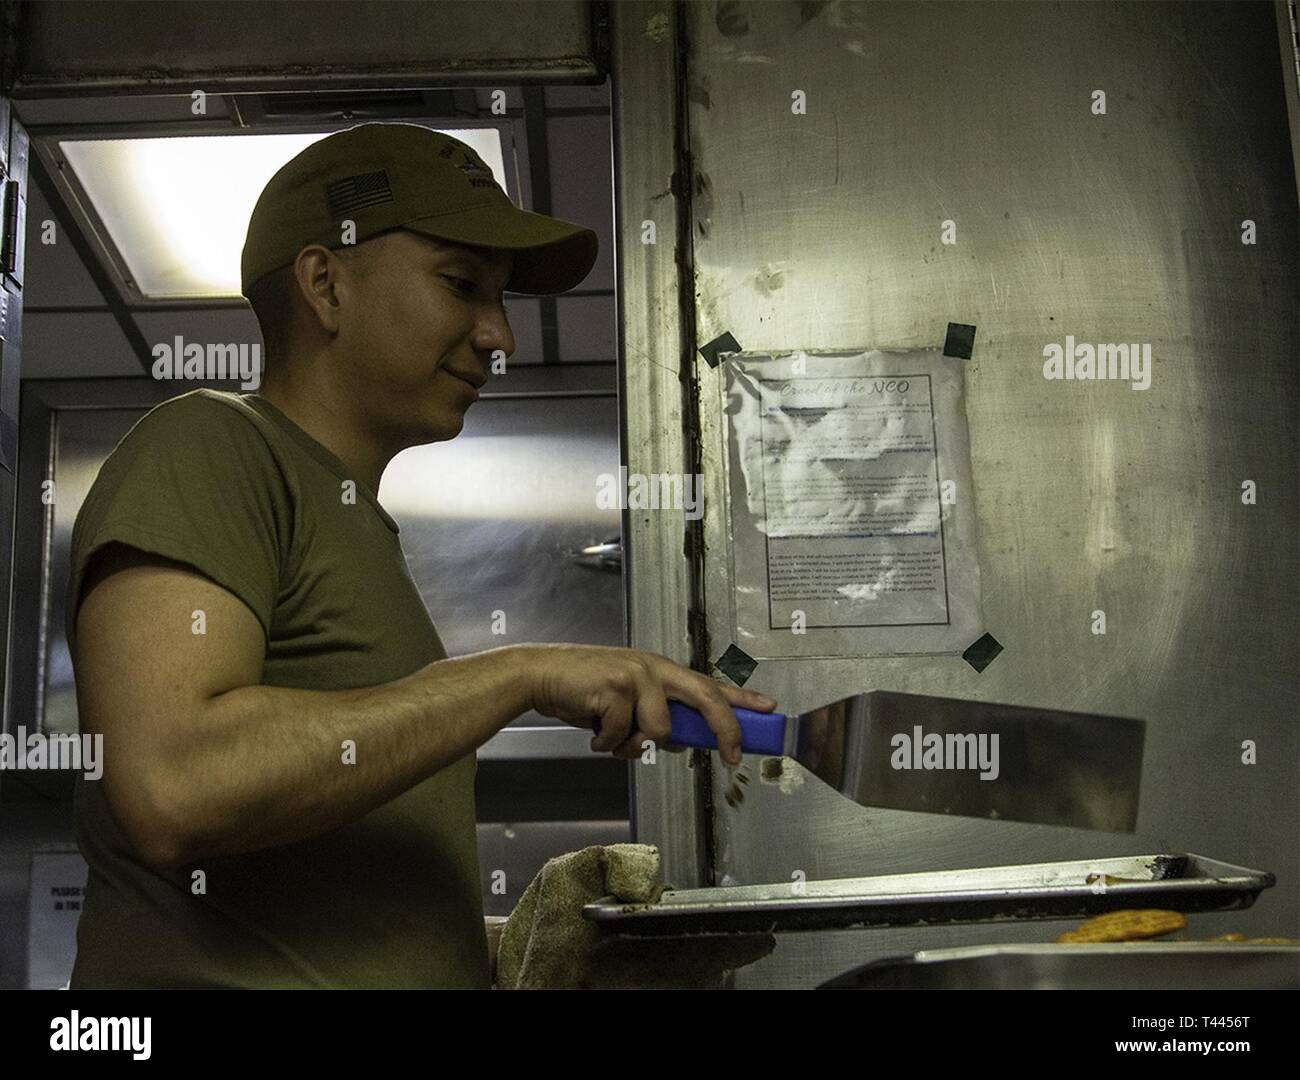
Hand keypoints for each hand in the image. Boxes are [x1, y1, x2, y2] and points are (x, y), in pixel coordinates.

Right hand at [519, 644, 775, 764]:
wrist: (543, 675)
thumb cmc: (586, 691)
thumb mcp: (629, 701)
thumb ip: (657, 716)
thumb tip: (680, 742)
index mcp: (662, 671)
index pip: (710, 684)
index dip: (742, 699)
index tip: (769, 710)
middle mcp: (655, 668)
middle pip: (705, 698)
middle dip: (723, 730)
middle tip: (729, 757)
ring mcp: (636, 675)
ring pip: (658, 730)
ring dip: (632, 744)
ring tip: (610, 735)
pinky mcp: (616, 687)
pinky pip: (622, 735)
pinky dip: (605, 742)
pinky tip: (592, 728)